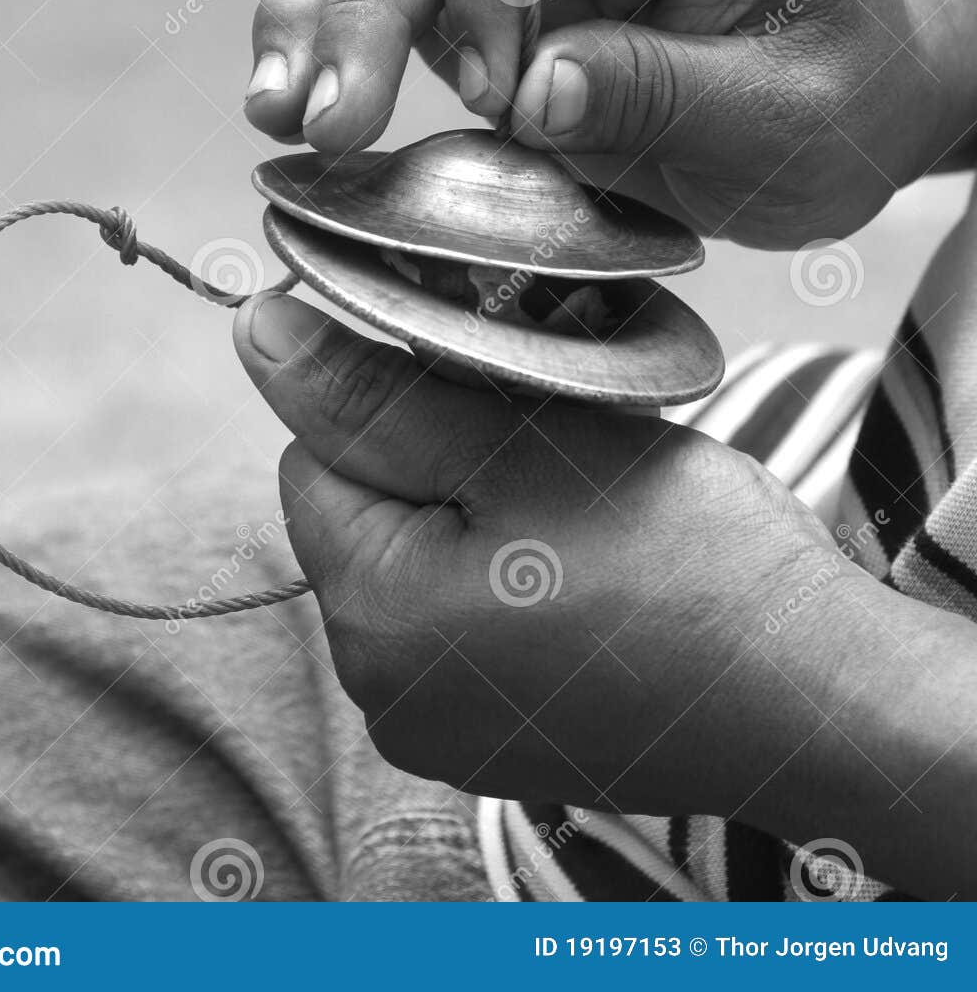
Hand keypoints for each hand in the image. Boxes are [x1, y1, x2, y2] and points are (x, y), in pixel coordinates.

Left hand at [233, 291, 859, 817]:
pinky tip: (588, 571)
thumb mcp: (522, 447)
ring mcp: (442, 733)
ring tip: (579, 509)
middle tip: (547, 451)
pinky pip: (465, 624)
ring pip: (419, 564)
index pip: (313, 460)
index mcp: (372, 621)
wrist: (821, 697)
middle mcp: (383, 697)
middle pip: (363, 516)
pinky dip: (509, 579)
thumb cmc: (686, 562)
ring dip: (478, 515)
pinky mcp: (499, 743)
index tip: (488, 396)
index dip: (394, 404)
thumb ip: (378, 396)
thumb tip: (255, 333)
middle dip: (436, 461)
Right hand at [246, 0, 938, 246]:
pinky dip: (331, 41)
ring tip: (277, 111)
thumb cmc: (841, 89)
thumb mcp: (792, 111)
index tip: (491, 94)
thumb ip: (665, 91)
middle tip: (320, 119)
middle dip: (363, 3)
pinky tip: (300, 107)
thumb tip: (526, 90)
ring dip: (317, 12)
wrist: (846, 92)